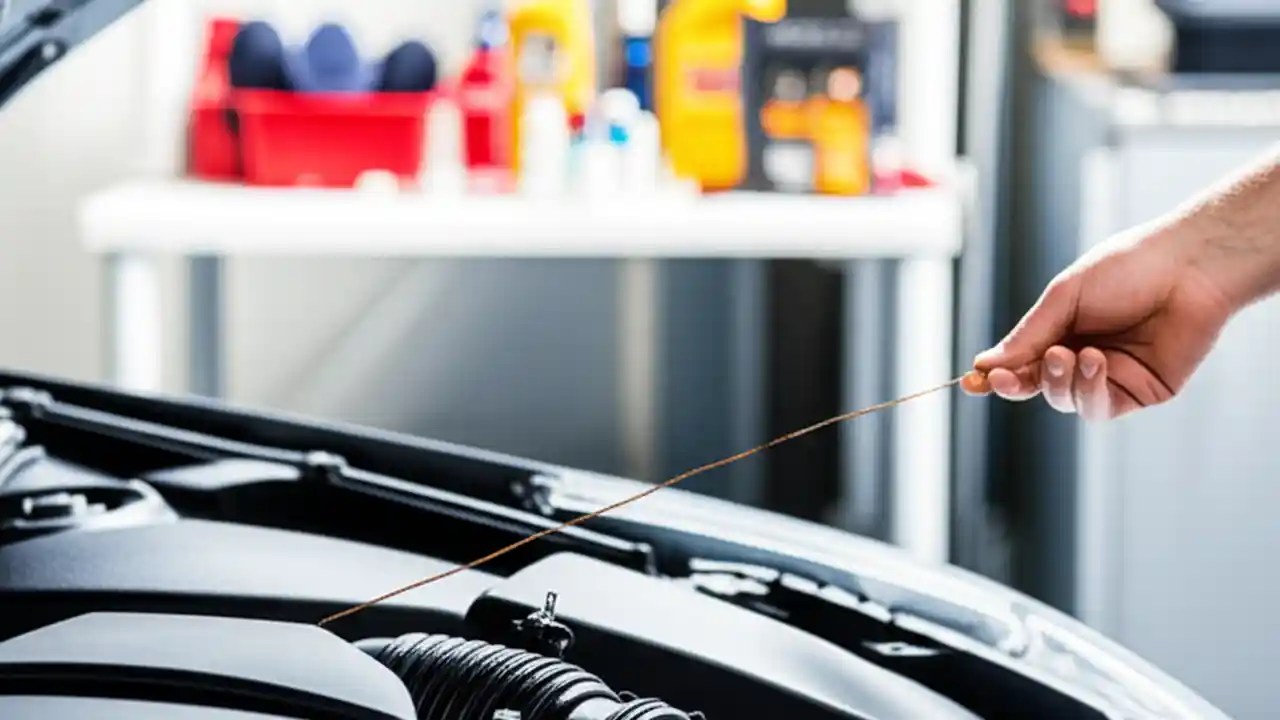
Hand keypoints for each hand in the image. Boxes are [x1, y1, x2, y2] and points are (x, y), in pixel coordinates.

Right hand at [961, 220, 1236, 419]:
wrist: (1188, 268)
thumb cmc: (1128, 268)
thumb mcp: (1064, 297)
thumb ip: (1029, 334)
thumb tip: (986, 365)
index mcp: (1061, 331)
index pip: (1021, 362)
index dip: (997, 375)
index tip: (974, 380)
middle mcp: (1082, 358)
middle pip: (1037, 387)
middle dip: (1019, 384)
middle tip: (1005, 377)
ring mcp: (1110, 378)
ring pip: (1065, 400)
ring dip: (1058, 382)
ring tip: (1070, 354)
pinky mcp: (1139, 393)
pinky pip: (1098, 408)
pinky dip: (1088, 390)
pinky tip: (1095, 362)